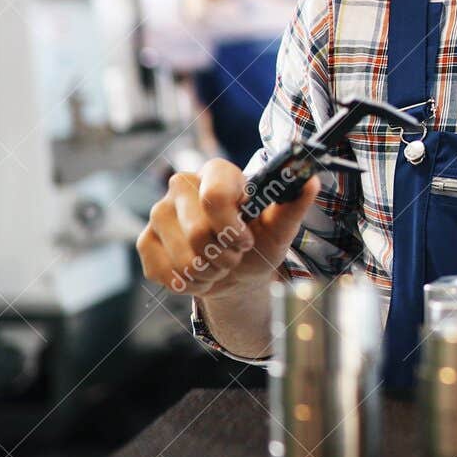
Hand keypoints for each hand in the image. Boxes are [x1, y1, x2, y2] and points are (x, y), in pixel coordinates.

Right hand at [136, 158, 319, 299]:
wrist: (236, 274)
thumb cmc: (259, 242)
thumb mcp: (280, 228)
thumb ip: (293, 205)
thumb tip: (310, 181)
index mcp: (217, 172)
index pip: (215, 195)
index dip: (231, 227)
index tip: (245, 241)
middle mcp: (182, 185)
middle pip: (197, 232)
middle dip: (223, 257)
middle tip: (234, 257)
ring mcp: (159, 212)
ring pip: (181, 257)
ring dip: (208, 273)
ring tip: (219, 267)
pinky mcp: (146, 240)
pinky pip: (163, 272)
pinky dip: (188, 284)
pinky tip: (199, 275)